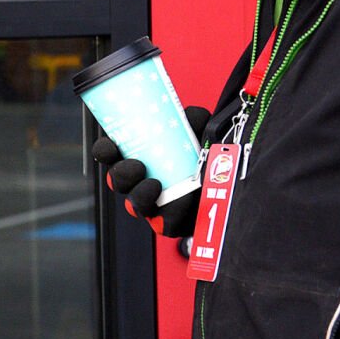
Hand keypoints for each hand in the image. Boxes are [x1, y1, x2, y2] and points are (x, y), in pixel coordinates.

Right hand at [91, 106, 209, 237]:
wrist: (234, 187)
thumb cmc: (211, 159)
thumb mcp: (203, 131)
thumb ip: (196, 119)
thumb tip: (189, 115)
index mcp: (139, 157)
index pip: (111, 154)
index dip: (105, 150)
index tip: (111, 145)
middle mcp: (140, 181)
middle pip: (117, 180)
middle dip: (120, 174)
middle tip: (137, 166)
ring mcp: (153, 204)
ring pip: (133, 204)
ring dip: (139, 194)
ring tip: (155, 184)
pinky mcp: (169, 223)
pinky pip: (161, 223)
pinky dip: (166, 213)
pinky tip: (175, 202)